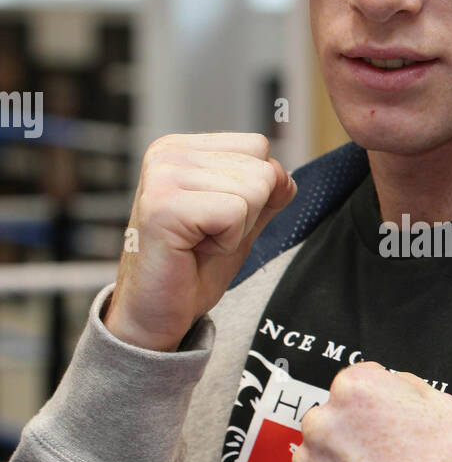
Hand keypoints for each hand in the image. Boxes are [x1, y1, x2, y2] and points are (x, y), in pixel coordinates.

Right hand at [103, 132, 295, 351]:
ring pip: (254, 189)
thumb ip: (265, 194)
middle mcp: (168, 154)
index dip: (255, 193)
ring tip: (199, 243)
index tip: (216, 220)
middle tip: (207, 237)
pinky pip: (235, 213)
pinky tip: (193, 251)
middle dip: (249, 214)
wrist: (156, 315)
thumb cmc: (191, 269)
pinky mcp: (163, 206)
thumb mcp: (240, 222)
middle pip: (261, 168)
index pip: (258, 146)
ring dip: (236, 230)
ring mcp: (162, 176)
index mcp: (181, 148)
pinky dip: (226, 242)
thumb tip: (285, 176)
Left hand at [290, 361, 451, 461]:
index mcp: (355, 389)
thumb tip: (387, 385)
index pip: (354, 384)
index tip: (387, 422)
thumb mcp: (441, 405)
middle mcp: (322, 421)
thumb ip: (403, 385)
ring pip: (319, 454)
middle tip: (384, 458)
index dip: (375, 404)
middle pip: (331, 419)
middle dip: (351, 434)